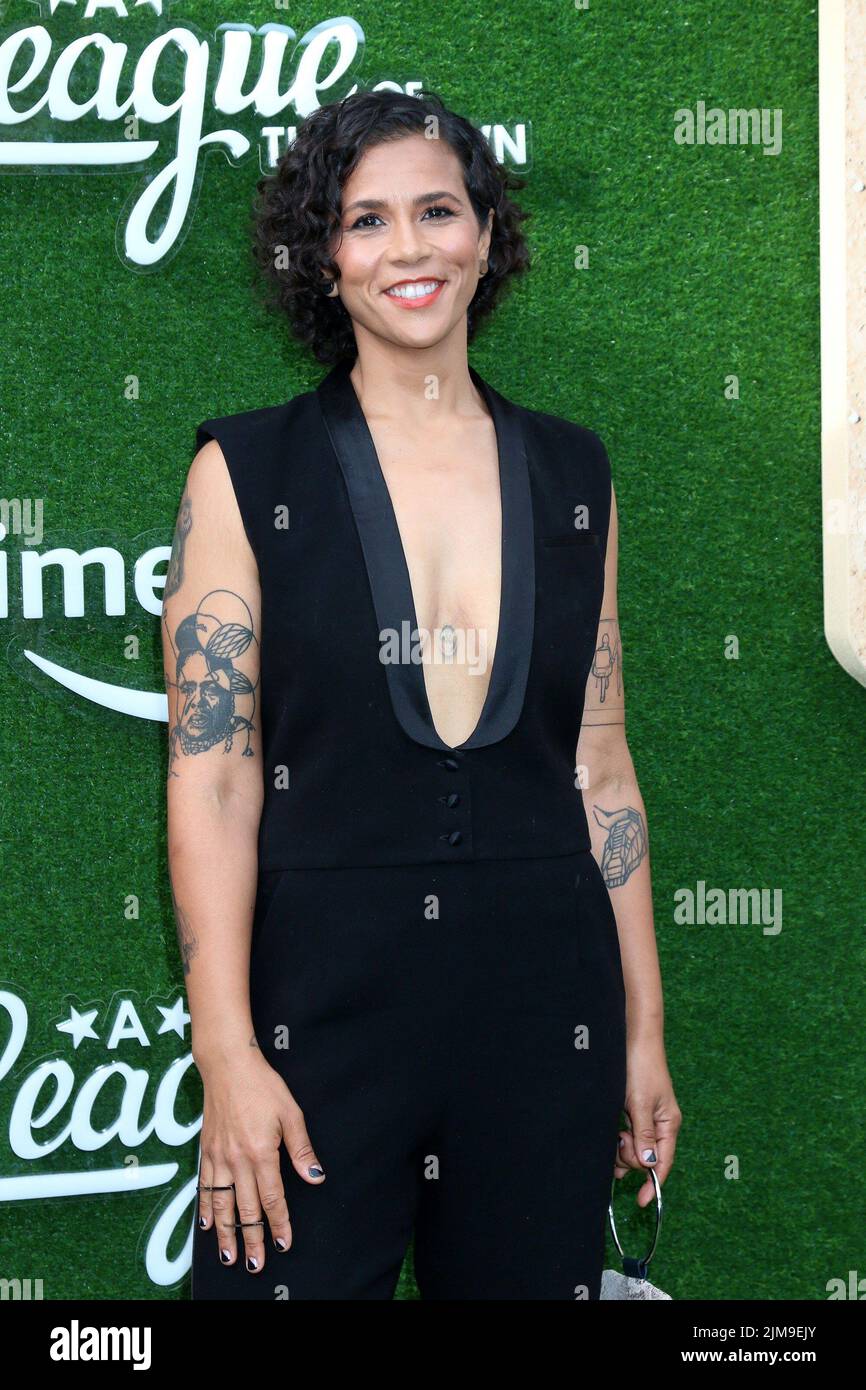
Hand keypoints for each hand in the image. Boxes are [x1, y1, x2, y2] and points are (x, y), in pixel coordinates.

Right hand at [195, 1049, 324, 1272]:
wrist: (228, 1065)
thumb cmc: (262, 1085)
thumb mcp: (290, 1113)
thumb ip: (301, 1149)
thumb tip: (314, 1177)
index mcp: (261, 1153)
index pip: (272, 1198)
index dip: (279, 1223)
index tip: (284, 1243)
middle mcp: (237, 1160)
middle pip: (246, 1209)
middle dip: (252, 1239)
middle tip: (255, 1264)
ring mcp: (218, 1157)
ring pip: (222, 1204)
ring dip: (226, 1233)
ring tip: (229, 1256)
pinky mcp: (207, 1151)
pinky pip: (204, 1186)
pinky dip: (205, 1208)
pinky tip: (207, 1224)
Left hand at [614, 1038, 680, 1207]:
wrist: (633, 1038)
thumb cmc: (640, 1068)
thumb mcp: (641, 1104)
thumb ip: (644, 1135)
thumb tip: (649, 1165)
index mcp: (668, 1124)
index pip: (663, 1162)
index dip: (653, 1184)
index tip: (641, 1202)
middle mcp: (659, 1124)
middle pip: (646, 1157)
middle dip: (630, 1157)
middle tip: (619, 1137)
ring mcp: (646, 1117)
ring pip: (634, 1147)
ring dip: (622, 1146)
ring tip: (615, 1130)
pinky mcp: (634, 1110)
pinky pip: (628, 1134)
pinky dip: (619, 1137)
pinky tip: (613, 1131)